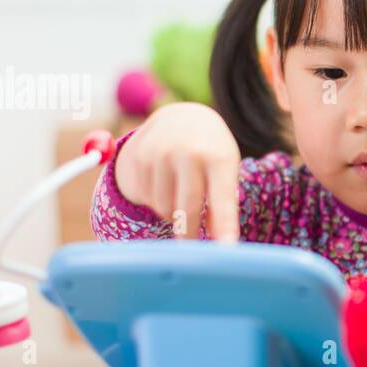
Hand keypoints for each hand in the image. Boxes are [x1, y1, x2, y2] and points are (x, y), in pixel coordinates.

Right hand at [114, 102, 240, 241]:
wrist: (182, 118)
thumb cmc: (212, 153)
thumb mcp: (225, 171)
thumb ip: (223, 204)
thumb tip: (220, 243)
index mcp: (218, 157)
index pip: (222, 198)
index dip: (224, 224)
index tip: (227, 248)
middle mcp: (189, 152)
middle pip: (187, 208)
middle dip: (190, 234)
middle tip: (192, 248)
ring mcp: (160, 153)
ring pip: (164, 207)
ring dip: (174, 215)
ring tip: (182, 201)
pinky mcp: (139, 157)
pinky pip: (147, 198)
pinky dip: (157, 202)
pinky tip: (167, 187)